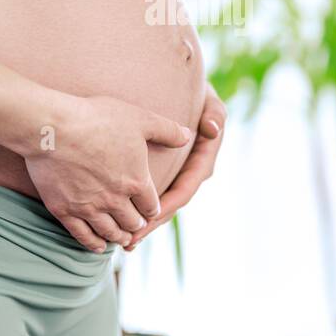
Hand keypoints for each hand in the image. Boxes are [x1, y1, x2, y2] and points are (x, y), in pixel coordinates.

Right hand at [22, 94, 191, 252]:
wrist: (52, 127)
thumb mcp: (140, 118)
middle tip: (135, 224)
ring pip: (110, 233)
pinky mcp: (64, 211)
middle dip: (136, 224)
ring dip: (118, 237)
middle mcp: (115, 200)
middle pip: (133, 223)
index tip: (149, 209)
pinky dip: (93, 244)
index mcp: (136, 180)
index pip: (151, 206)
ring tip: (120, 238)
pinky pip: (83, 236)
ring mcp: (89, 208)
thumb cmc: (97, 118)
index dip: (152, 209)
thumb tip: (188, 136)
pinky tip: (97, 246)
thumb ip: (167, 130)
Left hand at [125, 84, 226, 250]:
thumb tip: (212, 128)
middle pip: (171, 206)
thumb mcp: (210, 101)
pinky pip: (151, 198)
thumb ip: (214, 113)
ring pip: (161, 207)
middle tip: (131, 240)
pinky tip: (120, 227)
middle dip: (151, 225)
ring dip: (143, 226)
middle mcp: (190, 175)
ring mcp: (177, 177)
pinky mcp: (165, 176)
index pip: (186, 189)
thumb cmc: (197, 96)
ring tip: (124, 243)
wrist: (183, 92)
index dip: (168, 205)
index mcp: (202, 162)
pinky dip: (137, 213)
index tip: (150, 218)